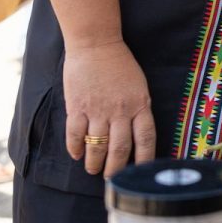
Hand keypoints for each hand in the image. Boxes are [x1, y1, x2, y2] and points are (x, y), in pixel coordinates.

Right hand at [62, 40, 156, 176]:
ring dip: (95, 163)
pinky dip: (75, 148)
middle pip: (120, 148)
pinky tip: (76, 154)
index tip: (140, 174)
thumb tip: (136, 136)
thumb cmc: (120, 65)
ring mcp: (98, 109)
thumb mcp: (139, 86)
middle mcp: (121, 110)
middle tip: (111, 178)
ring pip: (98, 146)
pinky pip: (76, 134)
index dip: (144, 160)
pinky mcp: (77, 107)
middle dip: (116, 169)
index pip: (146, 139)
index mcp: (140, 105)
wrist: (96, 44)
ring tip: (92, 170)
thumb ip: (138, 109)